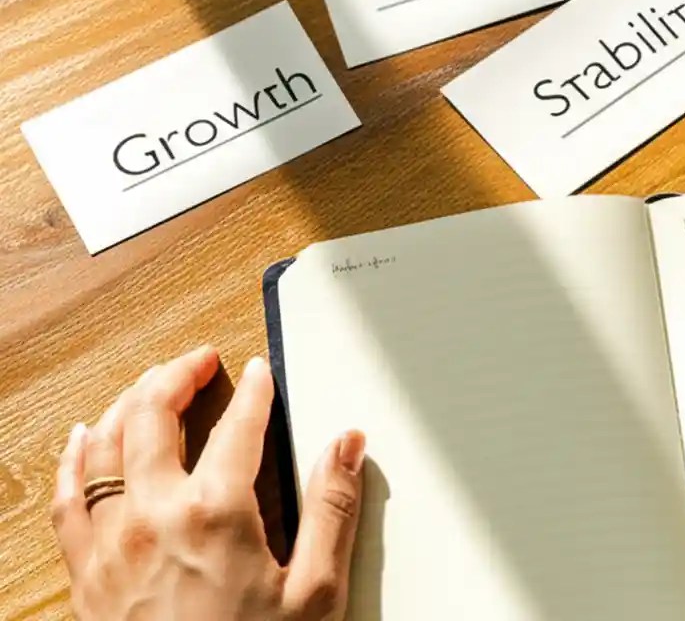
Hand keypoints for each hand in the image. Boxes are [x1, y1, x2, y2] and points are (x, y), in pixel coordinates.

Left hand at [51, 346, 365, 620]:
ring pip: (103, 444)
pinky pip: (67, 497)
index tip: (260, 375)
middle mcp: (153, 515)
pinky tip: (85, 439)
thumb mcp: (316, 594)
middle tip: (199, 359)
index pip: (238, 425)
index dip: (253, 391)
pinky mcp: (86, 573)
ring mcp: (110, 542)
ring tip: (149, 384)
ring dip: (127, 402)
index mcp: (216, 513)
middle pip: (153, 414)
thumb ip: (333, 510)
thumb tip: (347, 447)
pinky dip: (75, 458)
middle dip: (177, 374)